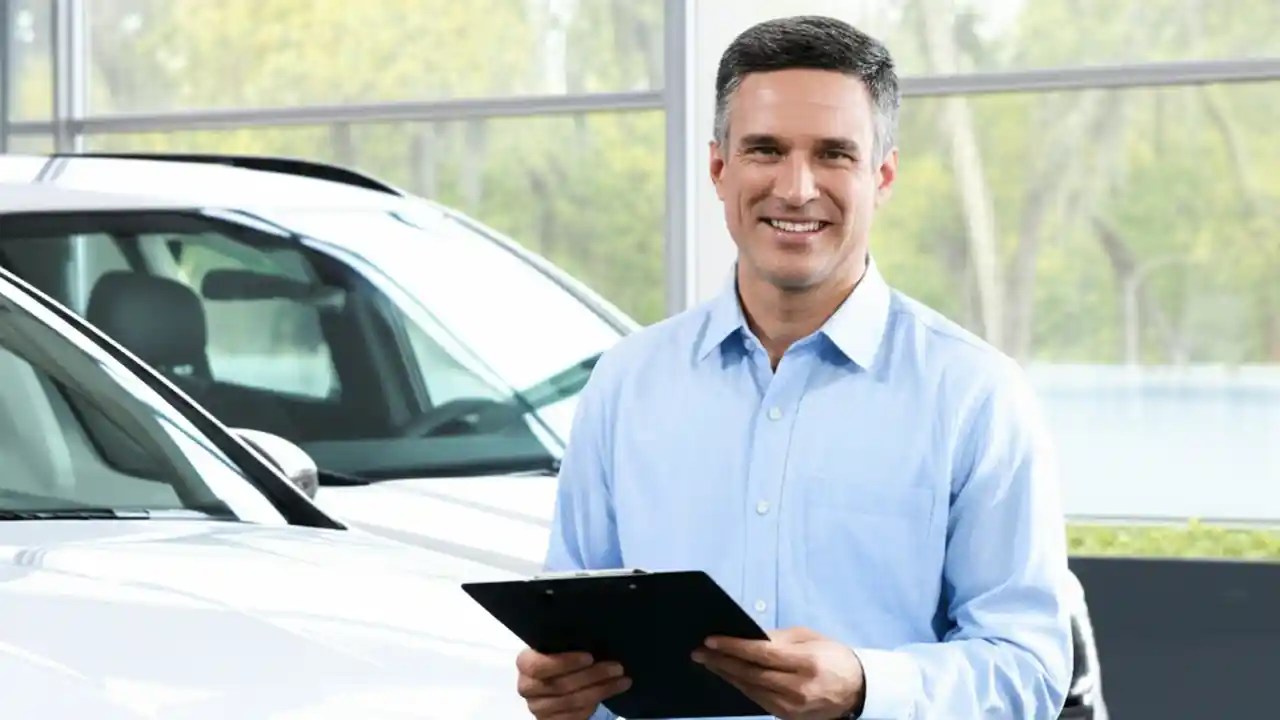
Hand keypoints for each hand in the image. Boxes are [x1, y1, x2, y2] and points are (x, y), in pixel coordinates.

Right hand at [515, 647, 631, 718]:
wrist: (556, 679)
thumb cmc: (561, 657)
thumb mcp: (558, 646)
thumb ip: (567, 642)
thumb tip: (597, 633)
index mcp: (525, 663)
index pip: (539, 665)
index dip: (565, 662)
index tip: (590, 657)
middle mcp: (527, 687)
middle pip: (562, 685)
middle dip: (593, 675)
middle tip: (617, 667)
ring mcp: (538, 707)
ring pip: (573, 702)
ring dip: (602, 690)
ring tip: (622, 680)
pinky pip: (576, 715)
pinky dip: (596, 704)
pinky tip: (611, 692)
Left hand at [692, 627, 864, 719]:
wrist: (857, 689)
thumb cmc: (832, 657)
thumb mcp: (810, 638)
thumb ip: (778, 638)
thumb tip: (748, 634)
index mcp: (806, 663)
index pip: (762, 654)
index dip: (733, 647)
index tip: (711, 640)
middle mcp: (798, 688)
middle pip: (751, 674)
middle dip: (722, 662)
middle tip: (699, 652)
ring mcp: (792, 707)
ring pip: (751, 690)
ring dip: (727, 675)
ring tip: (709, 662)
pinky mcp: (788, 718)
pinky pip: (758, 700)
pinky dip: (741, 687)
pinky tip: (729, 676)